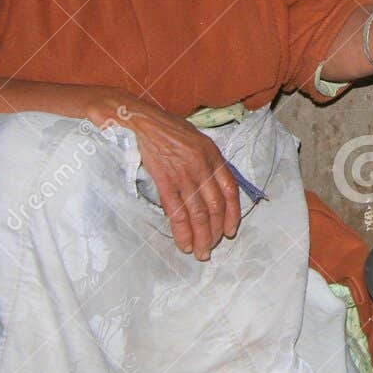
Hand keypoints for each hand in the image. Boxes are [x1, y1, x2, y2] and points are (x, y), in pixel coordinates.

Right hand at [87, 92, 240, 259]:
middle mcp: (202, 166)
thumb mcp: (196, 138)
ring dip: (201, 236)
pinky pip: (176, 211)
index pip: (230, 190)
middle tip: (211, 247)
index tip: (231, 230)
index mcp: (213, 155)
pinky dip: (182, 230)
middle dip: (215, 231)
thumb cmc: (166, 128)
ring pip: (198, 212)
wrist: (139, 120)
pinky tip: (183, 243)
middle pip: (215, 206)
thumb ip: (207, 161)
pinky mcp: (164, 180)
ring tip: (200, 252)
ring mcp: (184, 174)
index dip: (232, 213)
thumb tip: (213, 184)